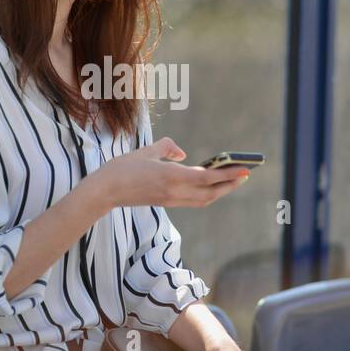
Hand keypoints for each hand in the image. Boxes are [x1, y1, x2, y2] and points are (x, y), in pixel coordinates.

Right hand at [88, 137, 249, 210]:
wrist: (105, 191)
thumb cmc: (123, 168)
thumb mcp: (147, 150)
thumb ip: (167, 147)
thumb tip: (182, 153)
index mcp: (171, 176)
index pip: (207, 177)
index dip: (228, 174)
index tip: (244, 169)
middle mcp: (174, 192)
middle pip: (210, 193)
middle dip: (229, 185)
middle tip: (244, 175)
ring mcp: (170, 200)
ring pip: (203, 199)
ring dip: (219, 191)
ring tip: (231, 181)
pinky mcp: (166, 203)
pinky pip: (193, 201)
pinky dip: (206, 194)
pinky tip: (209, 185)